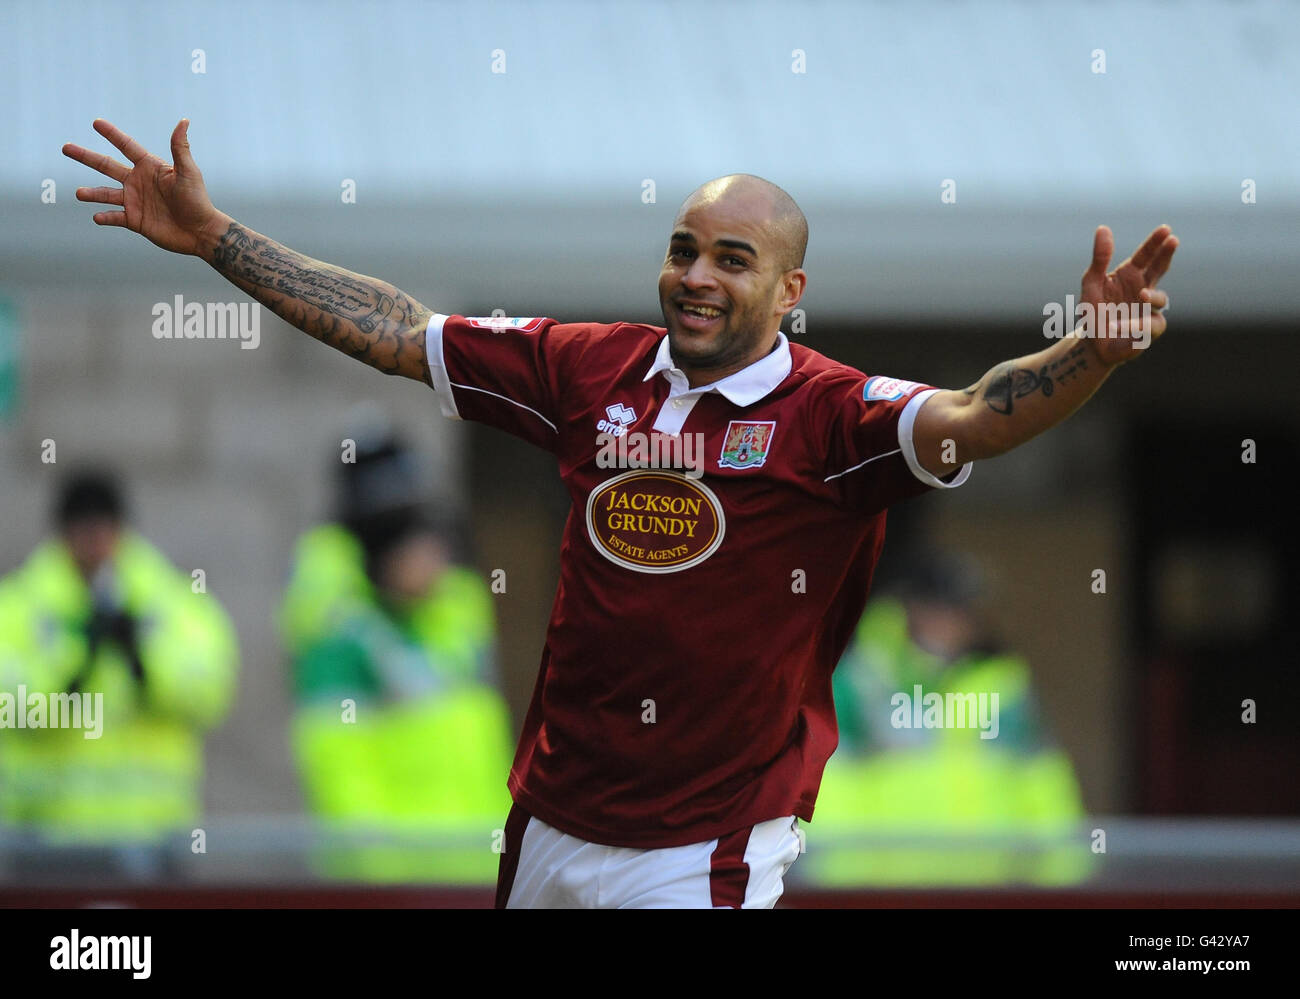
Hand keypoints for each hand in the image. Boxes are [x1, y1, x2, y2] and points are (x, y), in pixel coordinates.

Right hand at [63, 118, 221, 256]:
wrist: (200, 231)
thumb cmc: (197, 199)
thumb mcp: (188, 172)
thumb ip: (180, 148)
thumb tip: (183, 120)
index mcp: (149, 167)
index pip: (126, 146)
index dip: (112, 134)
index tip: (96, 123)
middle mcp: (138, 182)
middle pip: (106, 166)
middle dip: (86, 157)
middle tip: (66, 147)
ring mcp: (135, 201)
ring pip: (106, 194)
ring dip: (92, 193)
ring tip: (79, 193)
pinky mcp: (135, 220)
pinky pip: (115, 217)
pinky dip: (105, 217)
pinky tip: (97, 217)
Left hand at [1079, 224, 1178, 365]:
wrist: (1092, 342)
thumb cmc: (1094, 310)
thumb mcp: (1091, 282)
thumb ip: (1100, 258)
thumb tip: (1103, 227)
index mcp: (1130, 274)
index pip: (1146, 255)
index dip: (1155, 242)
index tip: (1165, 229)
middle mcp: (1144, 288)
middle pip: (1160, 269)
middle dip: (1166, 255)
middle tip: (1173, 240)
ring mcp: (1150, 308)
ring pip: (1159, 299)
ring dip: (1153, 296)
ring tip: (1143, 294)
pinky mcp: (1150, 329)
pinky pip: (1147, 325)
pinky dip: (1134, 325)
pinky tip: (1116, 326)